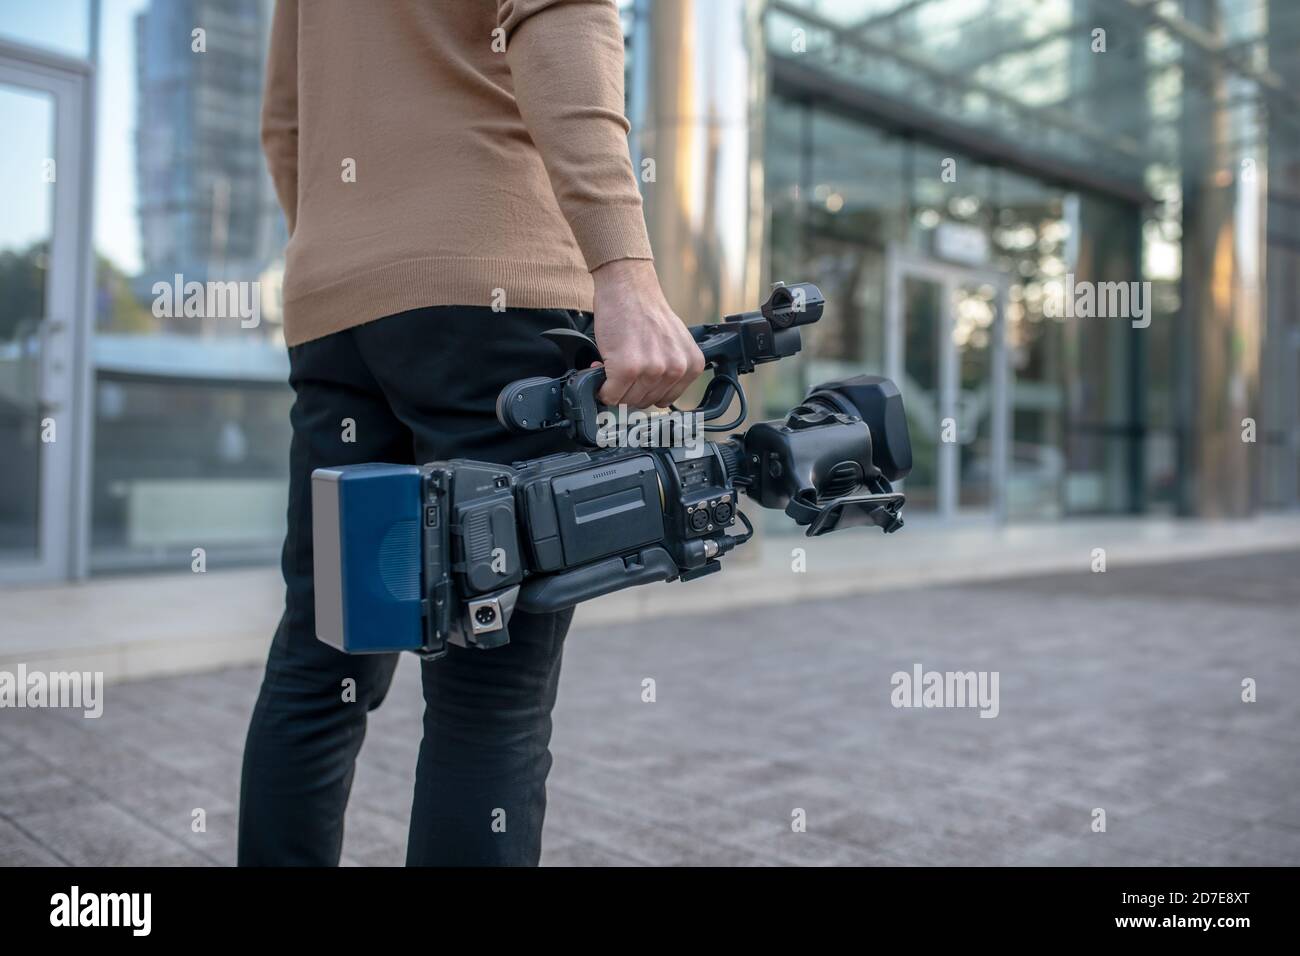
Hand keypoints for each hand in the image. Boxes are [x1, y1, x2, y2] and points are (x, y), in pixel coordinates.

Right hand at [590, 259, 705, 408]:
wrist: (628, 286)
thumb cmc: (645, 311)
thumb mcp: (673, 343)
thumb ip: (669, 369)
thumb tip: (650, 393)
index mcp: (692, 366)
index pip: (663, 400)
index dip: (644, 389)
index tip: (636, 377)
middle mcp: (676, 369)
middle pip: (644, 401)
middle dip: (628, 387)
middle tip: (621, 366)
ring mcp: (653, 370)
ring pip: (626, 400)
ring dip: (614, 385)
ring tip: (614, 362)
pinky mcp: (627, 369)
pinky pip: (610, 394)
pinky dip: (601, 386)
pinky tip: (602, 366)